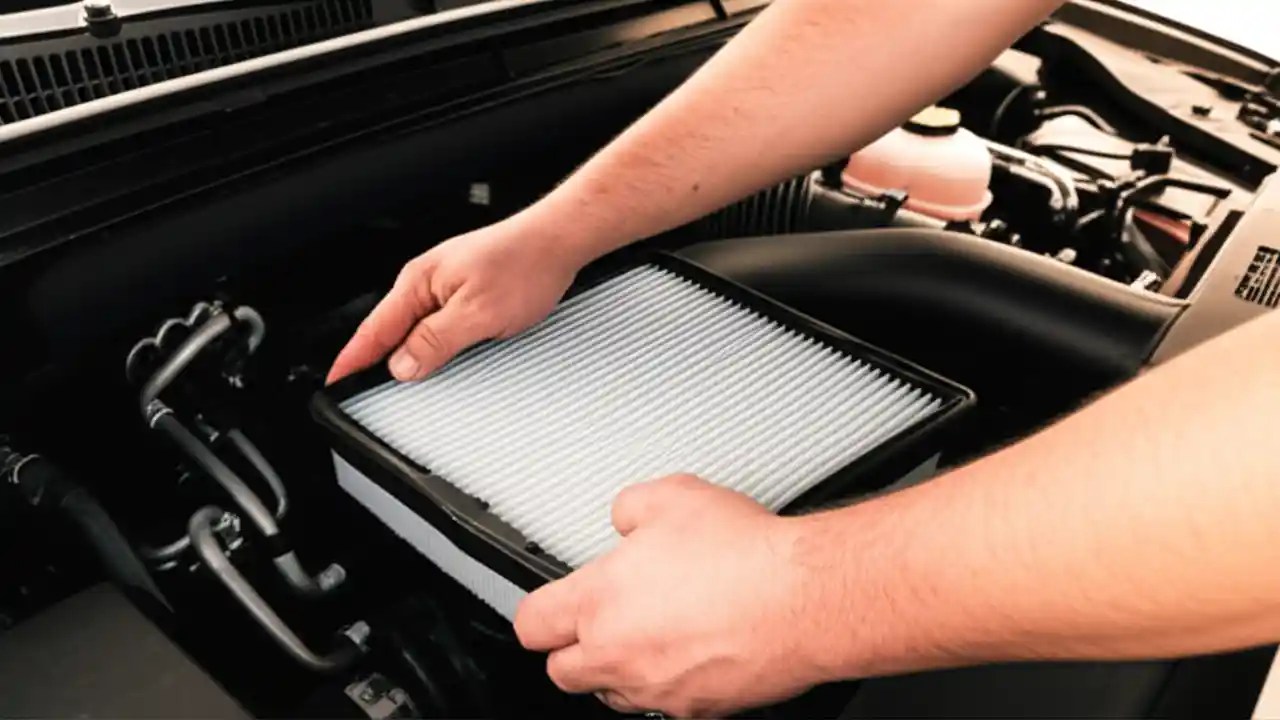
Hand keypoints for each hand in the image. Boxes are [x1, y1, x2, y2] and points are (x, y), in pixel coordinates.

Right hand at [327, 216, 580, 383]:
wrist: (559, 239)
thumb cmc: (525, 264)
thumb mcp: (477, 313)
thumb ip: (436, 341)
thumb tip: (403, 365)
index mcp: (419, 283)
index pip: (374, 330)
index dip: (353, 359)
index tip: (335, 381)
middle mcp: (427, 281)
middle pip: (390, 330)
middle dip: (374, 360)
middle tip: (358, 390)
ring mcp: (446, 284)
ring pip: (414, 327)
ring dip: (406, 352)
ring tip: (396, 381)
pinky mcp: (466, 290)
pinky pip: (435, 323)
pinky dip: (430, 343)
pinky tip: (437, 357)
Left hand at [513, 474, 826, 717]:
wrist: (803, 599)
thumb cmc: (743, 554)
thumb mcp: (672, 496)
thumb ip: (630, 509)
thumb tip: (625, 519)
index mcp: (598, 602)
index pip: (532, 624)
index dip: (540, 613)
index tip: (551, 605)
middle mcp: (618, 654)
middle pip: (562, 672)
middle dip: (573, 648)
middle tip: (600, 620)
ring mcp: (657, 690)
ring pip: (614, 694)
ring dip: (620, 668)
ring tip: (654, 630)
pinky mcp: (697, 709)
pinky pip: (664, 704)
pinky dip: (669, 682)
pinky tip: (695, 647)